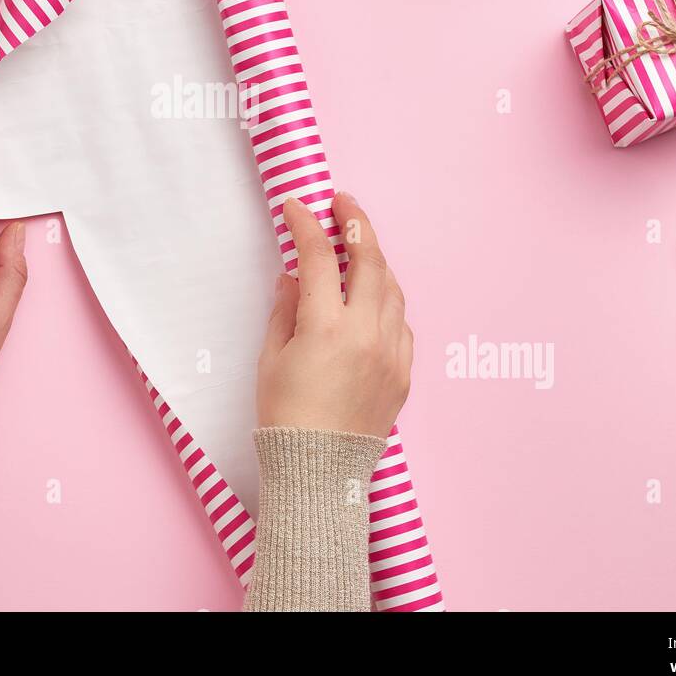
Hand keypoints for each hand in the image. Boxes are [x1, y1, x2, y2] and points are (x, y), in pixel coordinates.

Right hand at [257, 193, 411, 437]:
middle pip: (370, 260)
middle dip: (357, 223)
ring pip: (393, 288)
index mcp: (326, 326)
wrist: (318, 472)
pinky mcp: (403, 372)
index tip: (296, 206)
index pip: (319, 257)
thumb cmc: (285, 416)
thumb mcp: (272, 358)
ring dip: (376, 260)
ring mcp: (391, 351)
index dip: (306, 225)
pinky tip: (372, 299)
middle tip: (343, 203)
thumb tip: (294, 276)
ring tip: (358, 246)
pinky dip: (387, 301)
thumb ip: (285, 309)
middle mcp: (366, 332)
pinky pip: (402, 322)